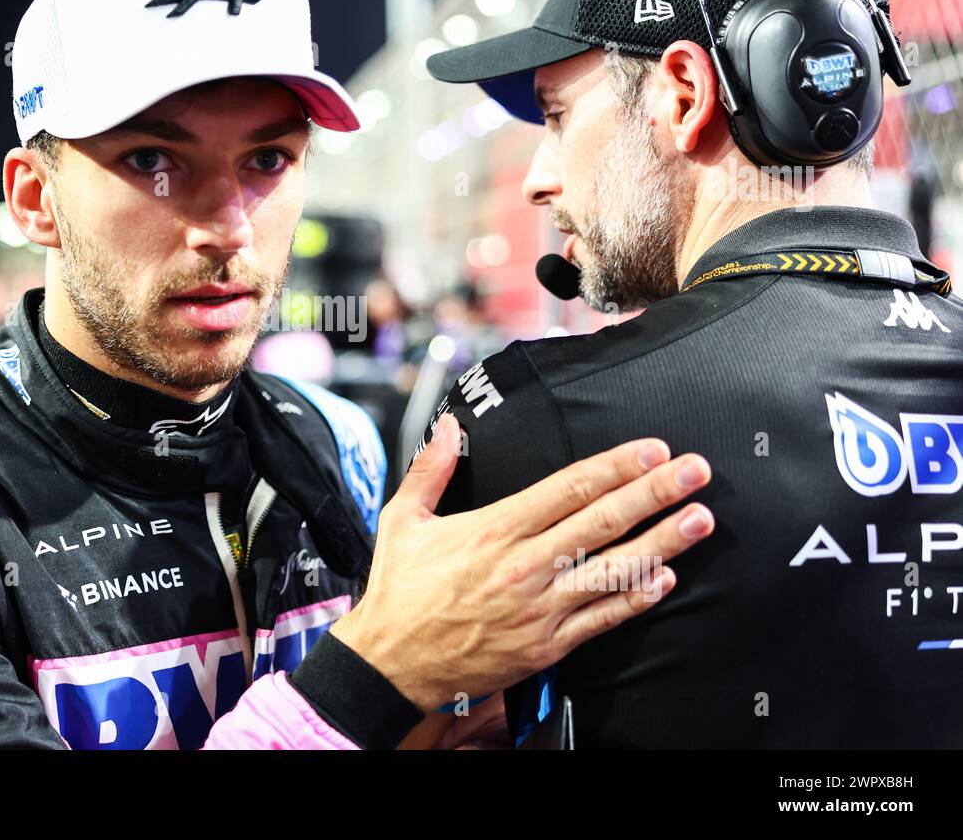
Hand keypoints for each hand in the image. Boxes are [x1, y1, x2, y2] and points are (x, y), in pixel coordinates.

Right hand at [331, 414, 713, 710]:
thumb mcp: (402, 521)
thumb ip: (431, 469)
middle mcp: (524, 566)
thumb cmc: (399, 594)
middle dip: (655, 492)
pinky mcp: (546, 645)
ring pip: (614, 570)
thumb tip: (448, 426)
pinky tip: (666, 579)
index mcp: (493, 530)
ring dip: (663, 542)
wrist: (391, 665)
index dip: (615, 466)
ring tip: (699, 520)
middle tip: (696, 471)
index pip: (568, 488)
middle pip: (603, 521)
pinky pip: (602, 619)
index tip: (651, 449)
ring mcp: (540, 608)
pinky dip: (636, 599)